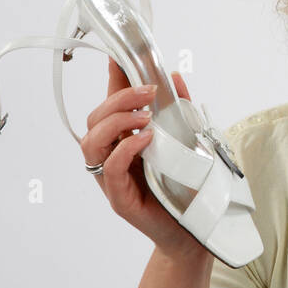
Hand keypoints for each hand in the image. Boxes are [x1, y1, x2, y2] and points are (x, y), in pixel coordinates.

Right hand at [81, 59, 204, 258]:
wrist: (195, 233)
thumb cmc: (188, 189)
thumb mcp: (189, 142)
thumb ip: (180, 111)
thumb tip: (175, 77)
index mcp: (125, 142)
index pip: (110, 105)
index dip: (112, 79)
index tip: (119, 55)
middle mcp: (112, 158)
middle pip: (95, 120)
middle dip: (118, 98)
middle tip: (148, 92)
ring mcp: (112, 180)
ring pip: (91, 142)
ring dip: (117, 121)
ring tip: (146, 117)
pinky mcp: (119, 200)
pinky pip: (110, 169)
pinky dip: (125, 149)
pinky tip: (146, 139)